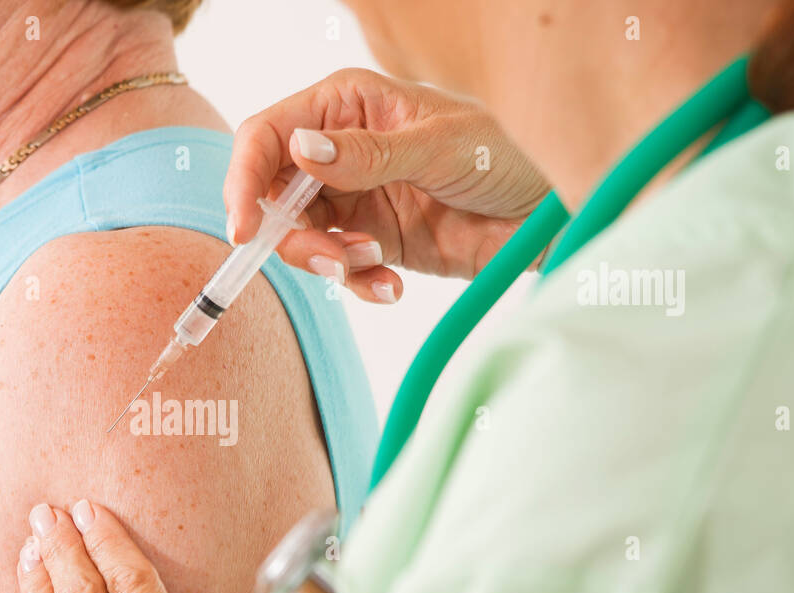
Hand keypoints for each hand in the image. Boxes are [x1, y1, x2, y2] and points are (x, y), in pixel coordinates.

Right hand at [224, 67, 550, 302]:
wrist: (549, 215)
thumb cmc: (506, 155)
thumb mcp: (437, 147)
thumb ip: (367, 155)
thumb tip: (301, 150)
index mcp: (346, 105)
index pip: (267, 135)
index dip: (244, 179)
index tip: (245, 228)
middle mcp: (340, 149)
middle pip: (272, 195)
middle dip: (291, 235)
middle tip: (330, 261)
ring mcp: (354, 198)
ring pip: (300, 238)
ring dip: (326, 262)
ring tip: (371, 266)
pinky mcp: (371, 240)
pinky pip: (338, 269)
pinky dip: (356, 284)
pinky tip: (391, 286)